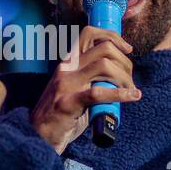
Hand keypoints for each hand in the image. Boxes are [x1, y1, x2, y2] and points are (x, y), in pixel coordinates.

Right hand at [30, 26, 141, 153]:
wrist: (38, 135)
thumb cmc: (61, 115)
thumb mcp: (74, 88)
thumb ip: (91, 79)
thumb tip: (120, 75)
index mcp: (69, 63)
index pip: (89, 34)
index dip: (112, 36)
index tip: (127, 49)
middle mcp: (67, 68)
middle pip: (103, 48)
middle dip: (124, 61)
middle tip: (131, 78)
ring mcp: (67, 84)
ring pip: (103, 66)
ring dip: (124, 77)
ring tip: (131, 90)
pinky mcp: (69, 103)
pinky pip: (98, 93)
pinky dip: (120, 94)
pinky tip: (132, 97)